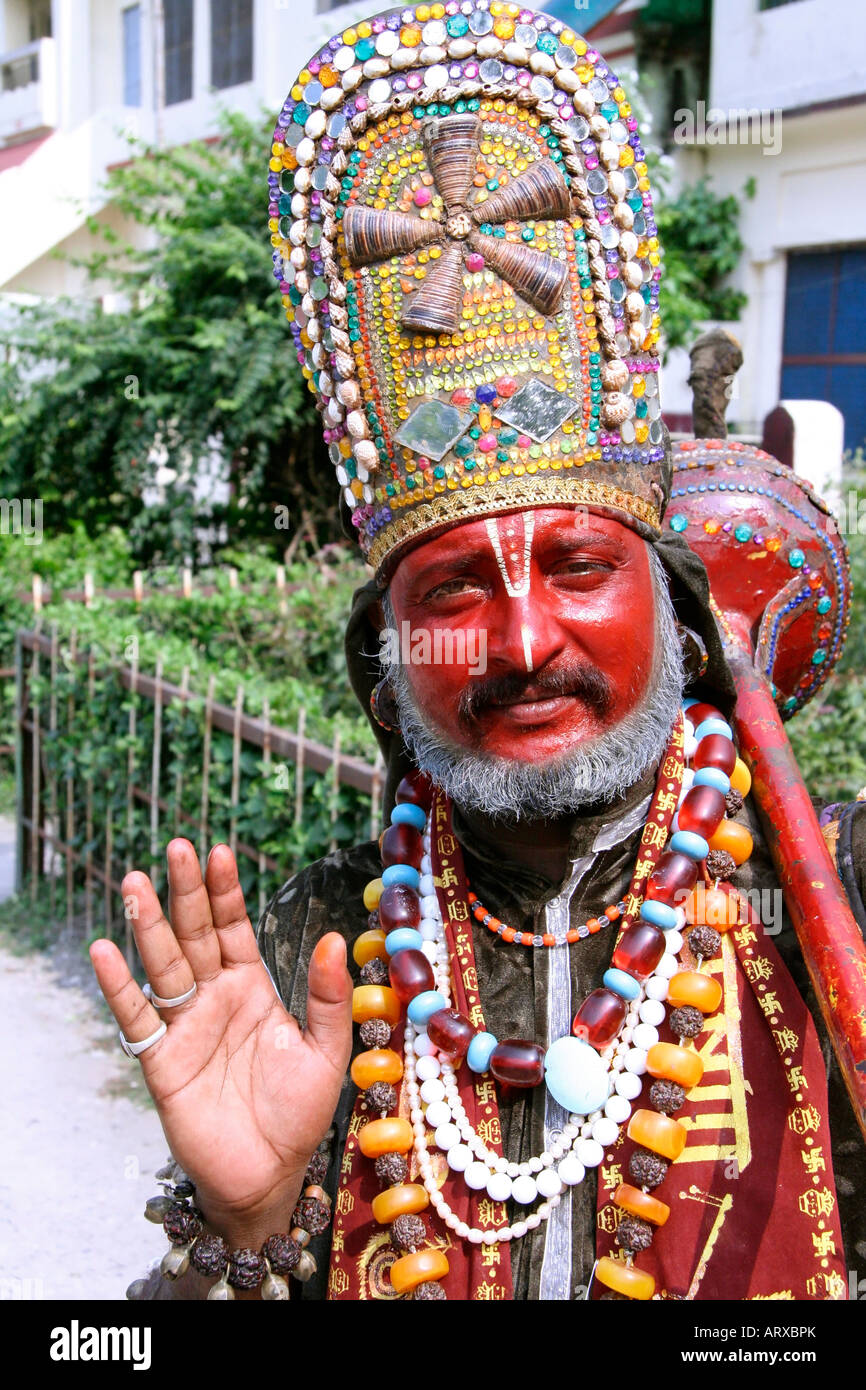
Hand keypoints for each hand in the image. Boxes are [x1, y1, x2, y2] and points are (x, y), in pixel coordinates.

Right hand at [90, 838, 351, 1247]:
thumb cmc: (298, 1114)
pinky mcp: (162, 1061)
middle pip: (195, 935)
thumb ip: (329, 997)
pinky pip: (137, 1019)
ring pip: (163, 966)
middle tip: (178, 849)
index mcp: (253, 989)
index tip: (219, 852)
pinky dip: (119, 987)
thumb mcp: (327, 1052)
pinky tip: (105, 951)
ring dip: (148, 925)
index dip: (226, 892)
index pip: (234, 928)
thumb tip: (334, 938)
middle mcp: (214, 999)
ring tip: (135, 883)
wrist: (270, 1175)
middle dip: (186, 893)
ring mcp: (185, 1026)